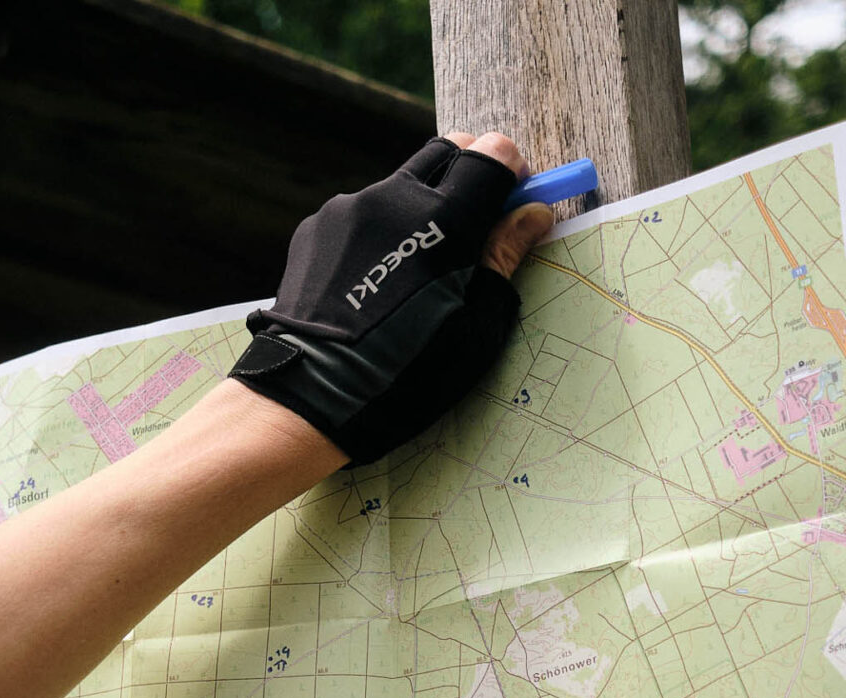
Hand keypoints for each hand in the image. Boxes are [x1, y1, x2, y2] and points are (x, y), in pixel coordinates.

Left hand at [230, 131, 555, 468]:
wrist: (312, 398)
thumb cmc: (408, 373)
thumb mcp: (475, 324)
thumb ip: (504, 257)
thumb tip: (533, 213)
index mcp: (442, 218)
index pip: (490, 152)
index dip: (510, 170)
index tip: (515, 199)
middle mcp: (392, 199)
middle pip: (445, 152)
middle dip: (470, 174)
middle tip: (477, 222)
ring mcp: (347, 210)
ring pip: (400, 185)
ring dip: (421, 208)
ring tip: (418, 272)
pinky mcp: (315, 229)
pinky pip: (362, 215)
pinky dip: (381, 233)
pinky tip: (376, 284)